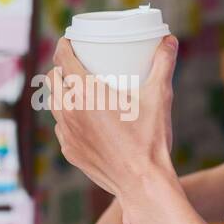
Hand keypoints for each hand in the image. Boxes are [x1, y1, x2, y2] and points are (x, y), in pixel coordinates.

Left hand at [47, 34, 178, 200]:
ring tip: (74, 89)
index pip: (62, 59)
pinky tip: (80, 119)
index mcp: (86, 93)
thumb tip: (170, 40)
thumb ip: (163, 64)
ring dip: (61, 93)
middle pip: (53, 80)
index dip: (63, 46)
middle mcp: (70, 112)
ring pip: (53, 105)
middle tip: (75, 64)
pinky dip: (67, 119)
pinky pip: (62, 129)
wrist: (142, 183)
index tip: (69, 41)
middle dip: (60, 68)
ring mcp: (67, 134)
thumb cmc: (150, 139)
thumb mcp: (159, 97)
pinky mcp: (70, 152)